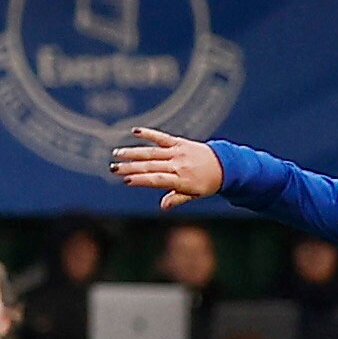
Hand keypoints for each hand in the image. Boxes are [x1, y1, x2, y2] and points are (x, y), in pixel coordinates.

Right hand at [107, 127, 224, 209]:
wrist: (224, 165)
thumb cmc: (207, 184)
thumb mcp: (194, 195)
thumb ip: (177, 199)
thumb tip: (163, 207)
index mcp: (180, 180)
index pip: (157, 179)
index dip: (141, 180)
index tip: (126, 180)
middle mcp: (178, 164)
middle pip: (150, 166)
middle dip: (130, 167)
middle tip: (113, 168)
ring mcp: (178, 152)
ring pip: (152, 152)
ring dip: (133, 152)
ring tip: (117, 153)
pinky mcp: (179, 142)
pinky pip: (162, 137)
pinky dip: (149, 134)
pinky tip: (135, 131)